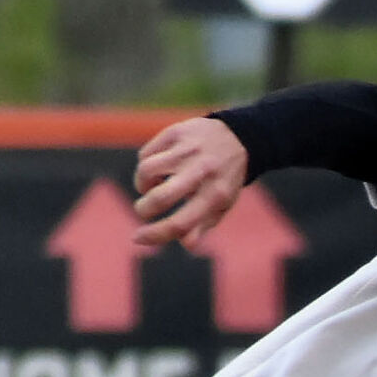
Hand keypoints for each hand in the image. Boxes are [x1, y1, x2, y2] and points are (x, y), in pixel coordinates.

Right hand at [132, 117, 247, 248]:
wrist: (238, 137)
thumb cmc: (224, 180)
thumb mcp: (221, 206)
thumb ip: (201, 226)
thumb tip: (185, 243)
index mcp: (214, 196)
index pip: (179, 223)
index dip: (155, 235)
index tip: (138, 238)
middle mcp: (201, 171)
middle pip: (160, 197)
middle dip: (143, 209)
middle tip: (144, 210)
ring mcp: (188, 150)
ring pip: (146, 170)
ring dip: (142, 184)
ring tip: (152, 186)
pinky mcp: (176, 132)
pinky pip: (146, 153)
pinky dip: (146, 164)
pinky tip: (158, 167)